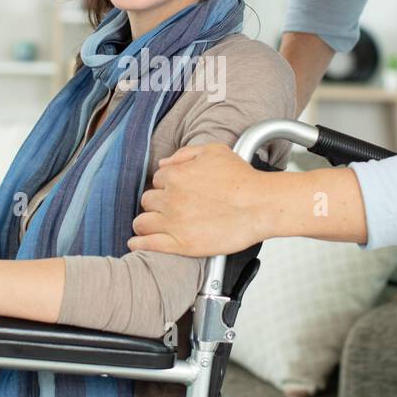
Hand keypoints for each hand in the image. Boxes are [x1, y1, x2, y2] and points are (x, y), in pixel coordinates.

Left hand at [128, 143, 267, 256]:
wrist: (261, 205)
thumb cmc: (243, 179)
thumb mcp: (214, 151)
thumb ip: (185, 154)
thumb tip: (163, 163)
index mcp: (176, 175)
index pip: (157, 180)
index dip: (165, 187)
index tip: (173, 193)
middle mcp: (171, 198)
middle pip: (148, 200)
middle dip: (156, 204)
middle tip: (168, 209)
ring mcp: (174, 222)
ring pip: (142, 222)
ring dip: (145, 223)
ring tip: (150, 226)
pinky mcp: (181, 244)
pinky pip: (149, 244)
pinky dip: (139, 243)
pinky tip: (136, 243)